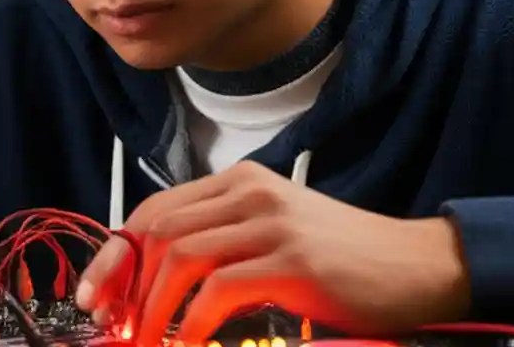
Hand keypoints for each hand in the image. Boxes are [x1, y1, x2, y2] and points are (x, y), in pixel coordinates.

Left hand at [75, 161, 469, 344]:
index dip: (115, 254)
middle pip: (158, 230)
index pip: (154, 210)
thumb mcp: (274, 236)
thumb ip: (222, 244)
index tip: (95, 295)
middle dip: (123, 283)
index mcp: (239, 182)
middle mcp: (250, 192)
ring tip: (144, 341)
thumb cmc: (344, 260)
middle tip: (113, 326)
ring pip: (180, 256)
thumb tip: (157, 284)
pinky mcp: (292, 260)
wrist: (417, 266)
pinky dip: (193, 324)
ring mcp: (271, 223)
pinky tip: (189, 345)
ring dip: (152, 307)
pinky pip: (219, 290)